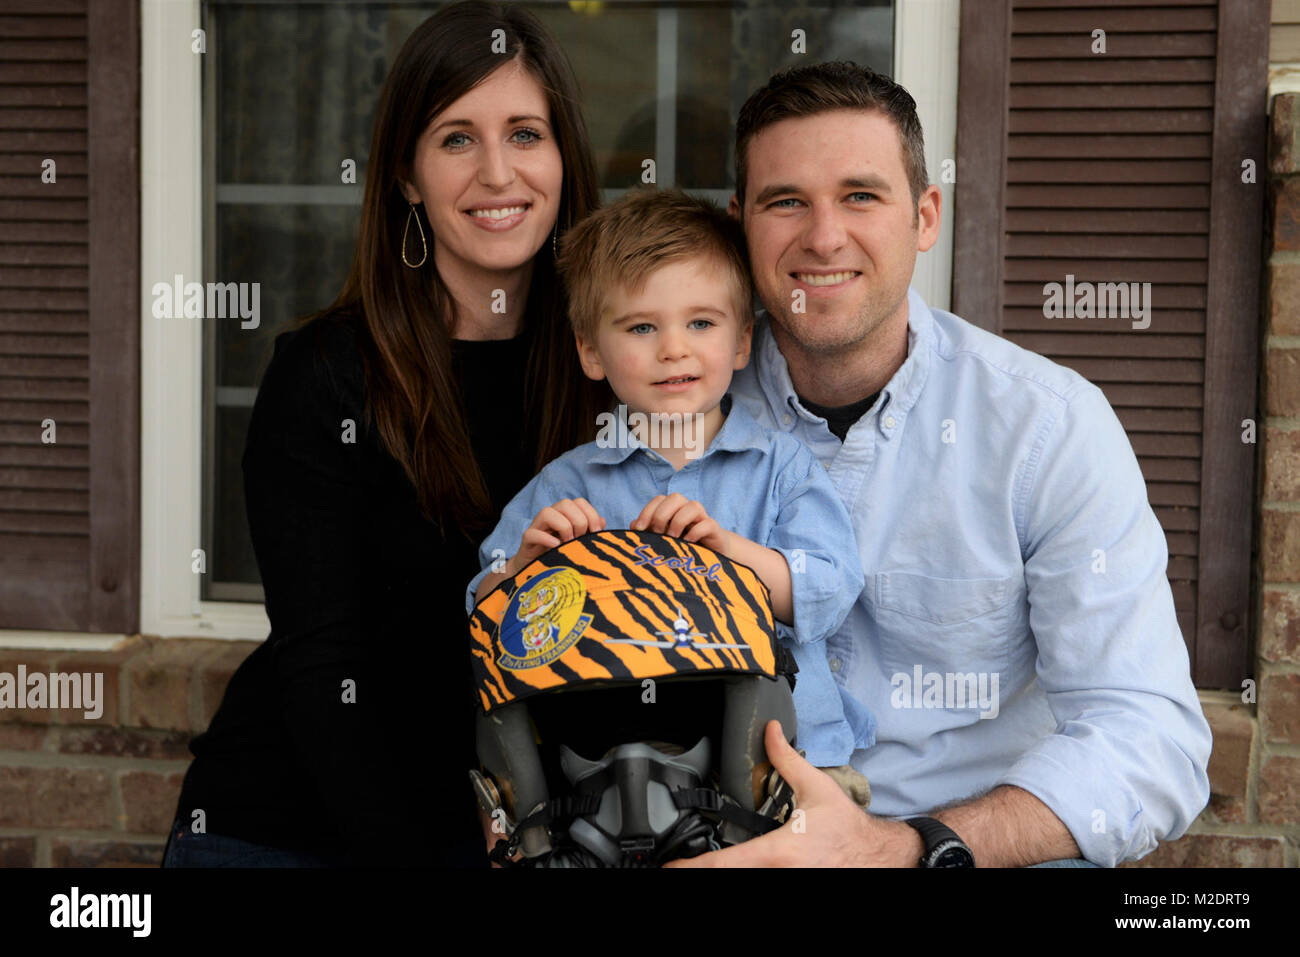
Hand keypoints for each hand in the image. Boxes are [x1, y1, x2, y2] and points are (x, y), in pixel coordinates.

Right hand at [507, 498, 605, 574]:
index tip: (596, 533)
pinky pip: (532, 533)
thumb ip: (592, 531)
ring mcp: (537, 527)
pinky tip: (556, 547)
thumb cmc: (563, 554)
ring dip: (563, 528)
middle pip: (566, 503)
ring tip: (567, 544)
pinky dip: (546, 539)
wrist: (539, 572)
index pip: (580, 502)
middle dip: (579, 522)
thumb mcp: (581, 542)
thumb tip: (602, 522)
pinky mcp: (527, 541)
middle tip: (580, 540)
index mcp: (566, 514)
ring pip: (547, 512)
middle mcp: (551, 516)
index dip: (591, 515)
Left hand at [630, 493, 729, 554]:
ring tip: (673, 538)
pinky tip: (688, 543)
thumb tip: (632, 525)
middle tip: (658, 533)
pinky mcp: (715, 530)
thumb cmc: (682, 546)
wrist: (711, 556)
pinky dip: (696, 531)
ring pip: (693, 505)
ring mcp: (702, 518)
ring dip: (679, 521)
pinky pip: (708, 523)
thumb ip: (647, 531)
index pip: (659, 500)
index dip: (647, 512)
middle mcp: (688, 509)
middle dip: (662, 515)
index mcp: (674, 509)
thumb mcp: (662, 539)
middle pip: (676, 497)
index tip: (638, 529)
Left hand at [663, 720, 922, 867]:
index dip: (692, 867)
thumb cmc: (847, 827)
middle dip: (706, 871)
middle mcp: (781, 875)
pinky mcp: (799, 891)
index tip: (671, 866)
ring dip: (728, 874)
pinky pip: (765, 888)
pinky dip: (748, 878)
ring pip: (746, 886)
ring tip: (706, 866)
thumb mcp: (816, 787)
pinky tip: (740, 870)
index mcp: (778, 851)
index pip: (724, 864)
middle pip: (730, 878)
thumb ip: (786, 758)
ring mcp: (790, 886)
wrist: (879, 856)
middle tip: (684, 865)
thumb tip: (771, 729)